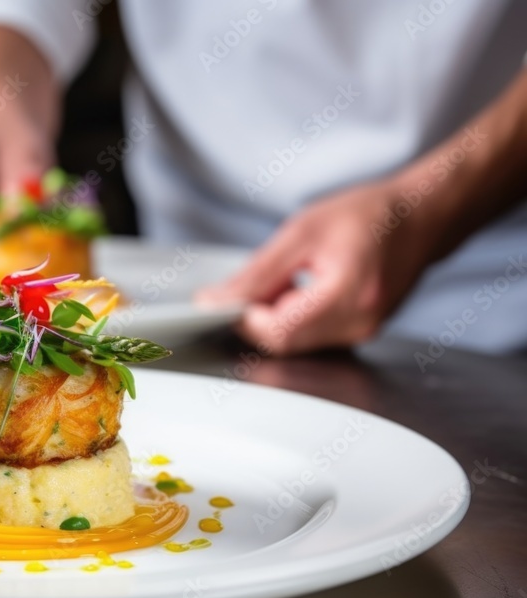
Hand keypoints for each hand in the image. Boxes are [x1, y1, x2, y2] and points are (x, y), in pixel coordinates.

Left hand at [197, 180, 436, 354]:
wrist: (420, 217)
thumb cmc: (368, 215)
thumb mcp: (301, 232)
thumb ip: (256, 274)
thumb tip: (215, 301)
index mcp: (347, 295)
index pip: (279, 332)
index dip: (245, 318)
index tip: (229, 297)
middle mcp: (359, 324)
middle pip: (284, 343)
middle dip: (257, 318)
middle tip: (255, 284)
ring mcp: (362, 334)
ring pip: (295, 344)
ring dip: (275, 318)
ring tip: (287, 279)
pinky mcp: (359, 335)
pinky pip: (311, 338)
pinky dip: (293, 318)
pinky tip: (300, 291)